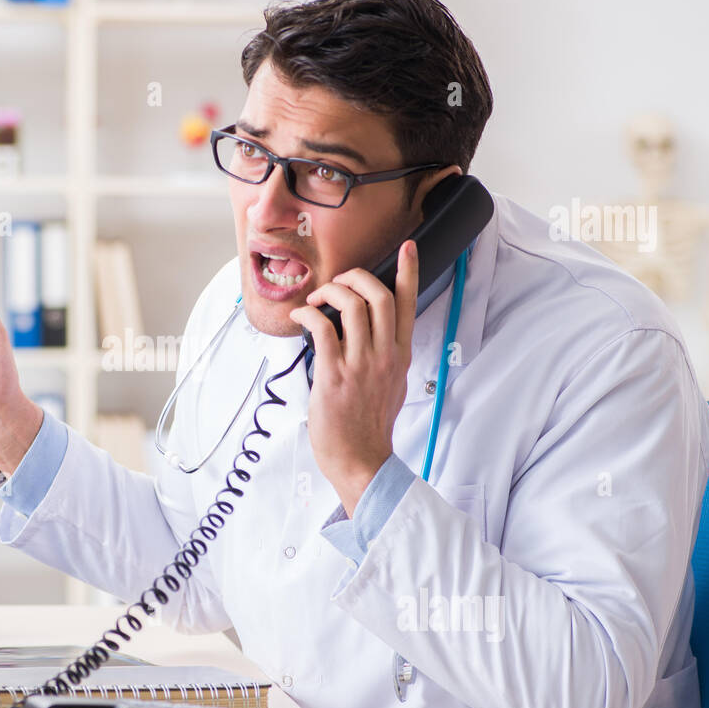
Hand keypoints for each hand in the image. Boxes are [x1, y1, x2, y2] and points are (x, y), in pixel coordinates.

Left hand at [289, 239, 417, 516]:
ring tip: (317, 300)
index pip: (408, 305)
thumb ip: (385, 357)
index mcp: (399, 356)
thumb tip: (371, 337)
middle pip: (379, 296)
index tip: (407, 247)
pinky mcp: (335, 375)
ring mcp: (361, 365)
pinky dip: (309, 315)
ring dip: (330, 292)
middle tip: (337, 283)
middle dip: (355, 277)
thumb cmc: (369, 426)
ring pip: (353, 307)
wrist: (361, 460)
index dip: (408, 272)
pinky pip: (323, 330)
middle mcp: (384, 356)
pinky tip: (300, 317)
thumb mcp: (390, 386)